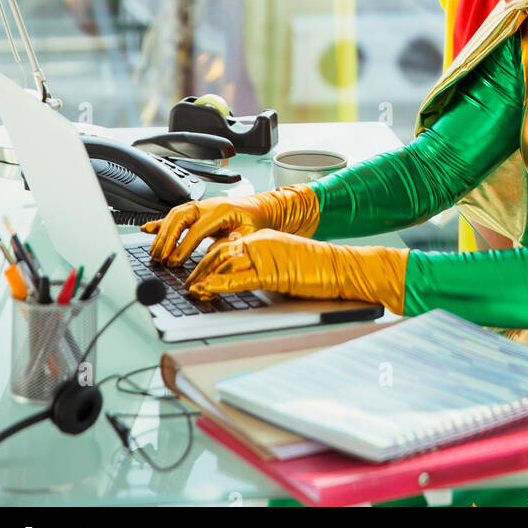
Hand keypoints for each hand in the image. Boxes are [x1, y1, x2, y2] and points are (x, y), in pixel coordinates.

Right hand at [143, 194, 274, 266]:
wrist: (261, 208)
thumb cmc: (255, 221)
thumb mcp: (249, 235)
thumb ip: (230, 244)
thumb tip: (210, 256)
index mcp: (221, 211)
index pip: (196, 230)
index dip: (183, 247)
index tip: (174, 262)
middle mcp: (208, 205)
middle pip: (180, 218)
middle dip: (167, 238)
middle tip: (160, 258)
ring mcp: (201, 205)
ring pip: (174, 215)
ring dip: (162, 233)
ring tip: (155, 252)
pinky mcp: (197, 210)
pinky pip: (174, 214)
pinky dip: (160, 222)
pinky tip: (147, 229)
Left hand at [184, 228, 407, 315]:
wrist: (342, 268)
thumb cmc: (316, 269)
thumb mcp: (282, 263)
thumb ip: (259, 267)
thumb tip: (235, 280)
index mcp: (263, 238)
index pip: (225, 244)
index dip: (205, 259)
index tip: (193, 273)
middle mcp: (261, 242)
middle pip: (218, 251)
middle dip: (197, 267)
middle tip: (185, 283)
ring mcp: (265, 255)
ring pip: (223, 261)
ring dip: (202, 275)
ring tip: (191, 289)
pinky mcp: (272, 271)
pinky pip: (239, 277)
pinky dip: (219, 284)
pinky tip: (208, 290)